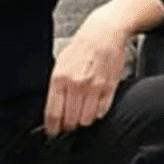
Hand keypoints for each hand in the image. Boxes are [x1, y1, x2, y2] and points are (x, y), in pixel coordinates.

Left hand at [47, 12, 131, 134]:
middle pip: (71, 120)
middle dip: (68, 126)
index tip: (53, 131)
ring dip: (83, 121)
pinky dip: (97, 114)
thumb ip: (57, 86)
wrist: (104, 33)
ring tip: (81, 115)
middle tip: (68, 124)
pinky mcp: (110, 88)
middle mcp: (77, 85)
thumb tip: (54, 108)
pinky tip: (93, 108)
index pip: (54, 112)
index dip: (53, 127)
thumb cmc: (82, 46)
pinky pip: (102, 112)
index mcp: (60, 78)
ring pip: (86, 120)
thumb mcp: (60, 63)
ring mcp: (94, 87)